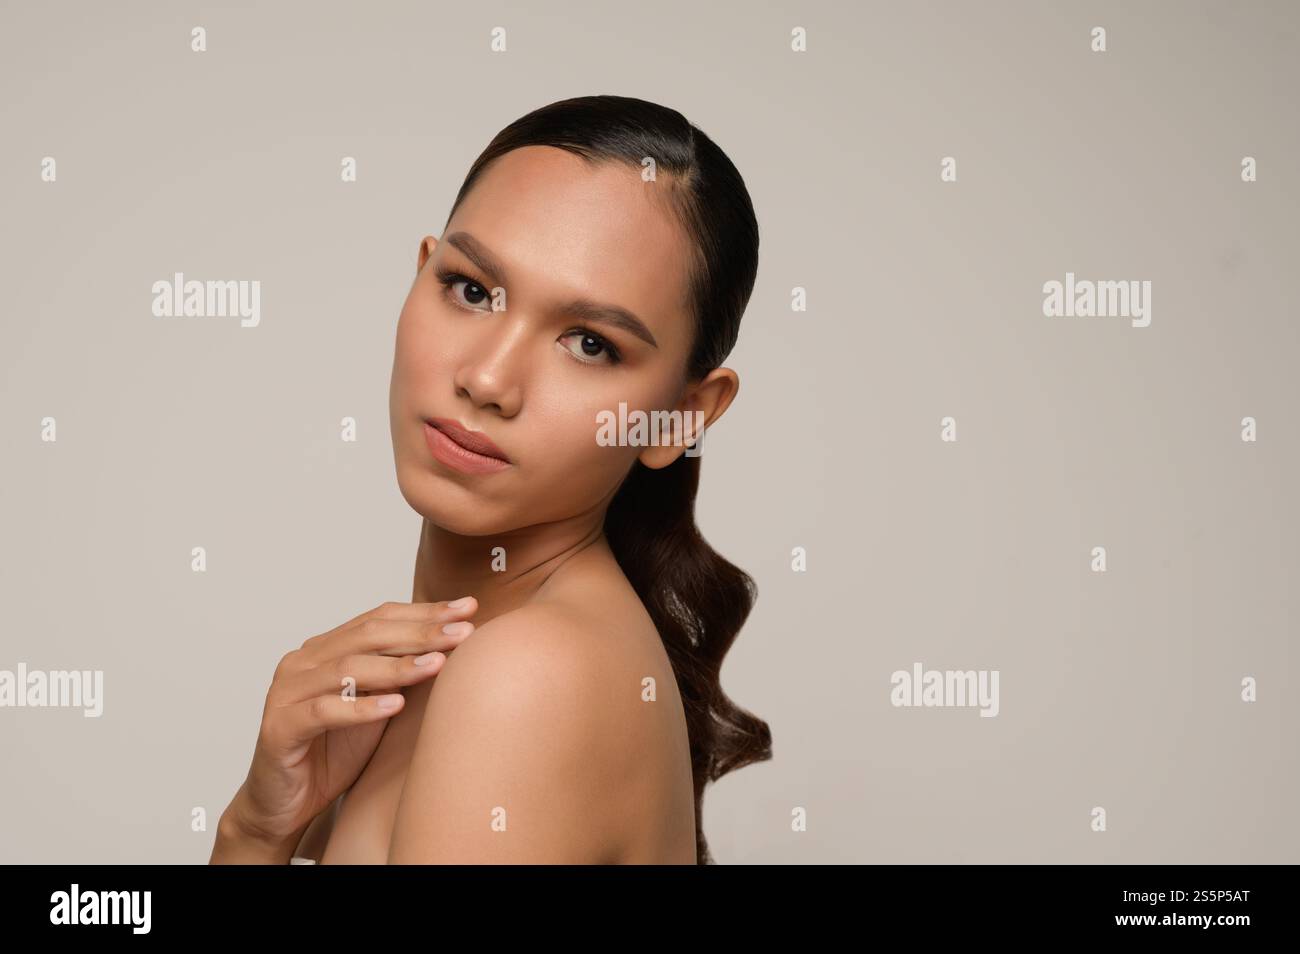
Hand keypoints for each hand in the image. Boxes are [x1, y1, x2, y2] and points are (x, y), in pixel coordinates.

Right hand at [222, 598, 477, 849]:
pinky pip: (324, 711)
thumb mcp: (378, 706)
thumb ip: (402, 675)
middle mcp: (303, 662)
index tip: (469, 609)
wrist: (287, 804)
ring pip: (347, 667)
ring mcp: (286, 692)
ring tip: (438, 664)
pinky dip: (361, 707)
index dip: (424, 612)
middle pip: (367, 635)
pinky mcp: (280, 727)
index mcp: (325, 648)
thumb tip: (457, 644)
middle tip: (463, 633)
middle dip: (420, 632)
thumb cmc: (335, 752)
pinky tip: (396, 705)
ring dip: (397, 666)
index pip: (379, 618)